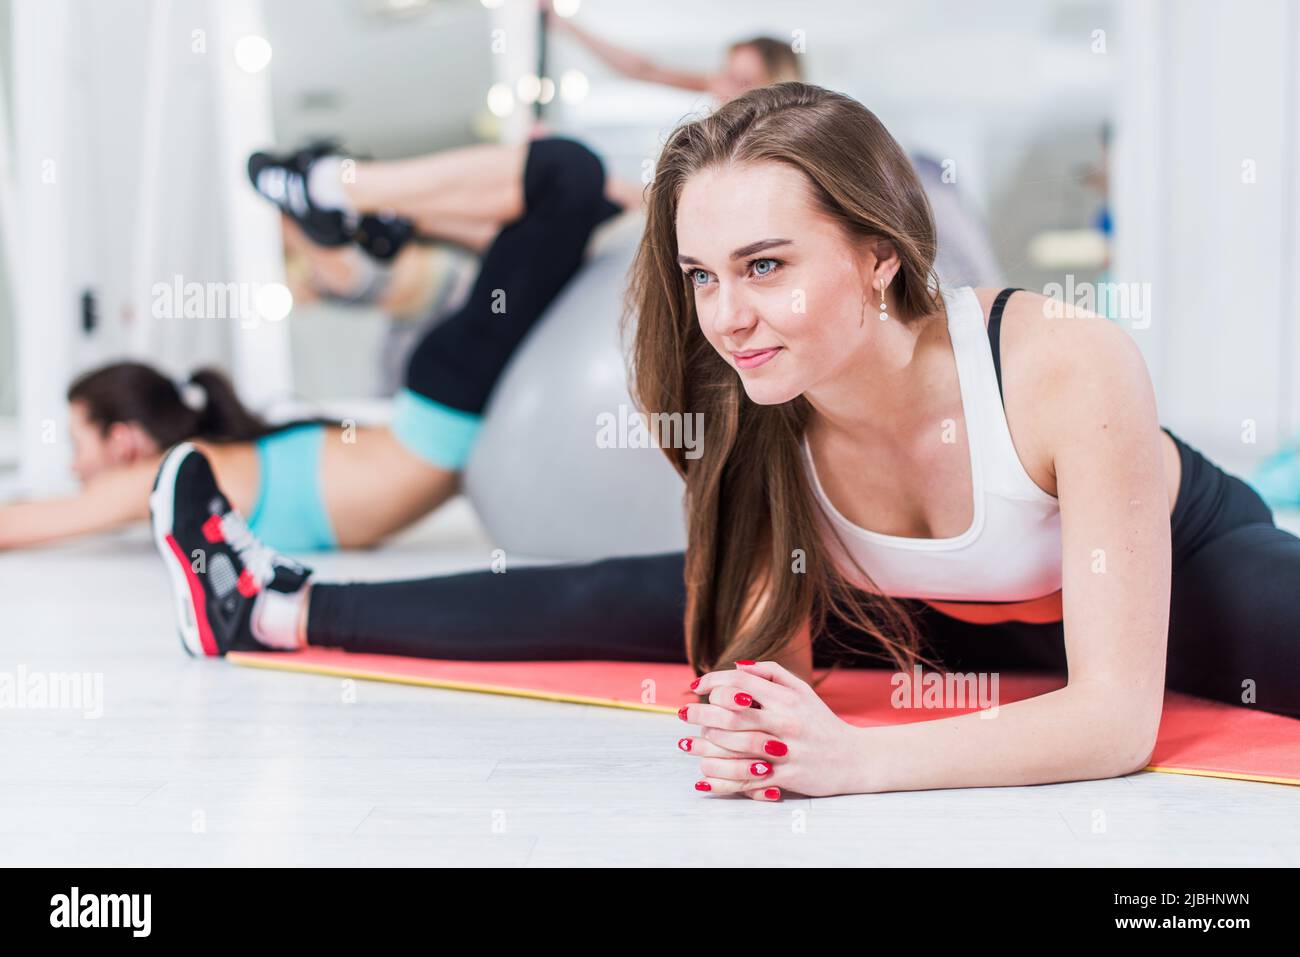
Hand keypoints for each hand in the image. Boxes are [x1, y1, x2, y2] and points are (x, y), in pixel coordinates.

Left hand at [677, 660, 864, 798]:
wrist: (853, 759)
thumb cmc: (820, 722)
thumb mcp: (802, 691)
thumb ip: (771, 673)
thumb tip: (736, 666)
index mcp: (787, 699)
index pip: (740, 683)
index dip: (713, 681)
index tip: (697, 686)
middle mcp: (785, 723)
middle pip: (732, 713)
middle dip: (701, 712)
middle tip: (682, 713)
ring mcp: (786, 752)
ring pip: (735, 748)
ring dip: (704, 747)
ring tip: (687, 744)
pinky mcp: (786, 778)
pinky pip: (747, 781)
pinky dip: (722, 781)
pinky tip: (702, 777)